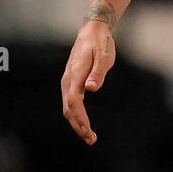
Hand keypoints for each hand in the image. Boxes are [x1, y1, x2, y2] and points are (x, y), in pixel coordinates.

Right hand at [61, 22, 115, 143]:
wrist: (92, 32)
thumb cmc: (101, 44)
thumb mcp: (104, 56)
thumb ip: (98, 72)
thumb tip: (91, 89)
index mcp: (76, 74)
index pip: (74, 101)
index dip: (80, 118)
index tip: (89, 131)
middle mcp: (68, 80)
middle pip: (68, 109)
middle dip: (78, 126)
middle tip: (91, 140)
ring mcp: (67, 81)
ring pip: (67, 107)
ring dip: (76, 123)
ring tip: (89, 136)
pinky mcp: (70, 82)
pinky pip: (70, 103)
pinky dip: (75, 115)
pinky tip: (84, 123)